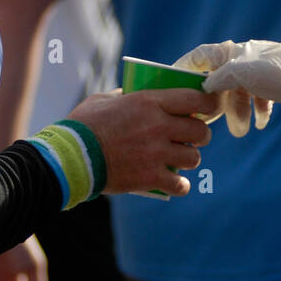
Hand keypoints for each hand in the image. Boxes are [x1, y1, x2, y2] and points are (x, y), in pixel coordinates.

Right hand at [66, 87, 216, 195]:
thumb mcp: (104, 100)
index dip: (210, 104)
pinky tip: (175, 183)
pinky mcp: (151, 178)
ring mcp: (156, 153)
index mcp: (149, 102)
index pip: (195, 100)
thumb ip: (126, 96)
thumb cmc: (83, 126)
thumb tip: (136, 94)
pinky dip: (180, 186)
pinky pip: (180, 185)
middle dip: (200, 136)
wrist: (68, 158)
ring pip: (193, 158)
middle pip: (200, 132)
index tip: (211, 108)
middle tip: (193, 138)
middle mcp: (158, 126)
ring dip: (189, 160)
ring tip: (180, 160)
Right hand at [174, 43, 273, 136]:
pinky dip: (257, 112)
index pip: (199, 57)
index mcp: (230, 53)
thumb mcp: (240, 74)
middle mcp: (240, 60)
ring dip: (237, 114)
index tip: (173, 85)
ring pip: (238, 96)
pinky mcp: (272, 84)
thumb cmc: (276, 71)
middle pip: (217, 82)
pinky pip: (258, 100)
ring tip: (240, 130)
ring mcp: (256, 72)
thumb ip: (217, 80)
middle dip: (213, 104)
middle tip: (204, 121)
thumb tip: (203, 89)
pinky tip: (259, 124)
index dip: (184, 69)